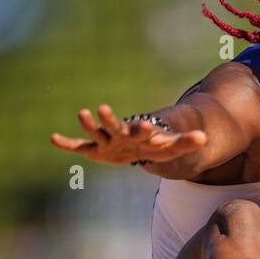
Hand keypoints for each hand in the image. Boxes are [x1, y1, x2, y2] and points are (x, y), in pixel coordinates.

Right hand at [50, 103, 206, 164]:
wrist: (140, 144)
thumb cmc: (156, 146)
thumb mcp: (172, 147)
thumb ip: (186, 143)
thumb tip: (206, 138)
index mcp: (139, 134)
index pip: (142, 132)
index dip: (143, 130)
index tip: (147, 126)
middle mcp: (120, 135)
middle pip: (115, 128)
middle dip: (109, 121)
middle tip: (102, 109)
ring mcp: (107, 141)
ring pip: (96, 133)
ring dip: (88, 125)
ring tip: (81, 113)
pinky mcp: (96, 149)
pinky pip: (79, 146)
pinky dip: (67, 143)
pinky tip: (53, 138)